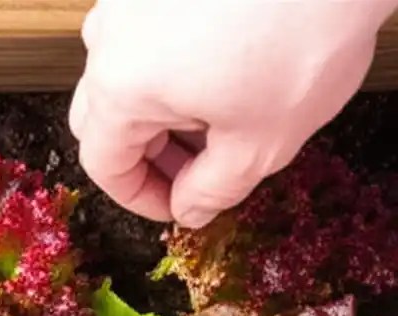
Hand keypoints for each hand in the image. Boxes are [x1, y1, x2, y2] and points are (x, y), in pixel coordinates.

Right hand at [68, 0, 394, 227]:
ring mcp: (130, 2)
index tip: (179, 205)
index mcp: (120, 89)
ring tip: (221, 115)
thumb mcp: (263, 140)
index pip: (103, 164)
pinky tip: (227, 68)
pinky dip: (176, 64)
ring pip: (127, 73)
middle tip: (197, 171)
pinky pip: (148, 34)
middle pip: (104, 117)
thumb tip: (189, 208)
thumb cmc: (301, 33)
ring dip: (162, 108)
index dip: (141, 197)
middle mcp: (109, 40)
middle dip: (148, 154)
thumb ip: (214, 189)